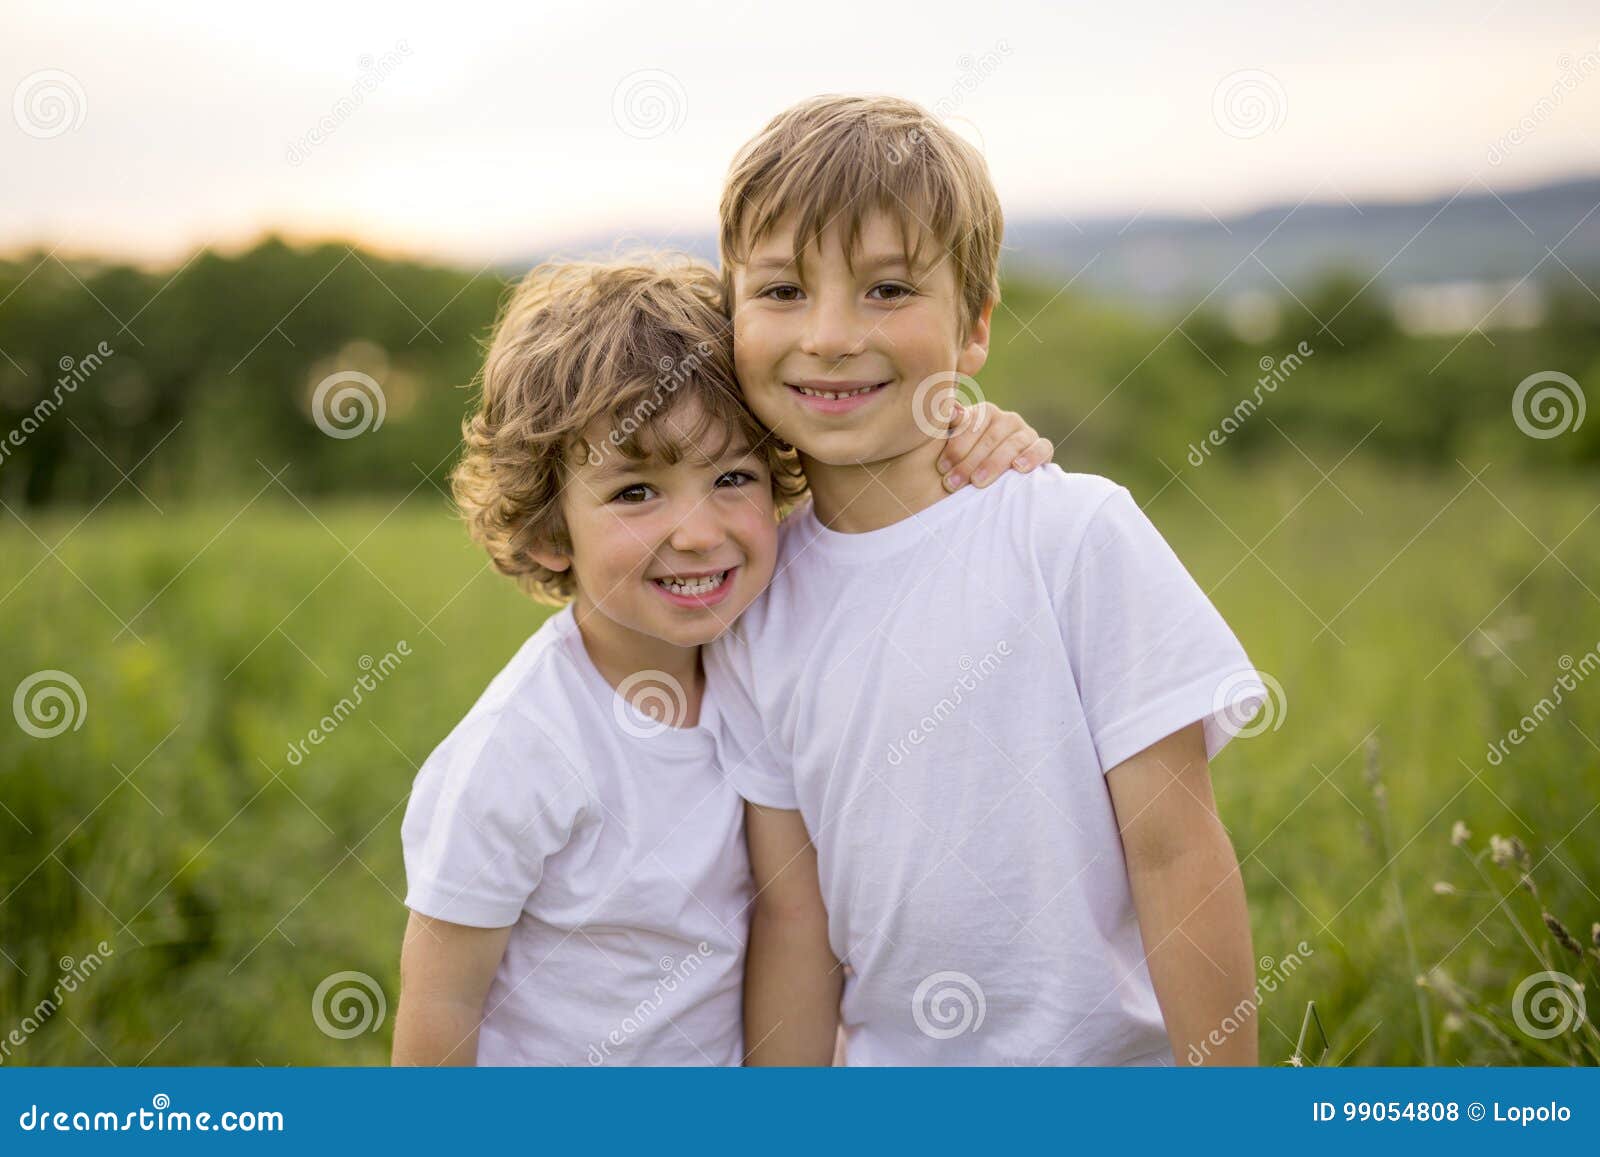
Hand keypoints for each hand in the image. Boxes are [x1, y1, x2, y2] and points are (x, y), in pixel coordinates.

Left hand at [936, 401, 1055, 491]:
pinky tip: (1018, 468)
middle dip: (969, 462)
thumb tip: (953, 410)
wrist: (988, 480)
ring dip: (994, 464)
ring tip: (977, 482)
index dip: (957, 445)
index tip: (942, 467)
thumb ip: (952, 427)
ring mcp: (1026, 433)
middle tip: (953, 483)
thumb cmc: (964, 462)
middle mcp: (1007, 419)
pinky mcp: (1043, 448)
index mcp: (985, 413)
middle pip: (991, 437)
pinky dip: (1032, 456)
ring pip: (1013, 444)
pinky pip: (1042, 448)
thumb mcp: (951, 445)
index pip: (973, 423)